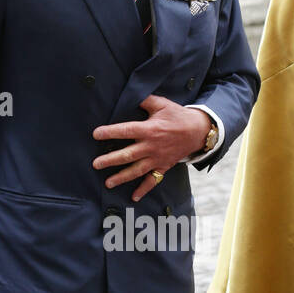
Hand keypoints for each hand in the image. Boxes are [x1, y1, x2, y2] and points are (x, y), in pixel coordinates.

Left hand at [92, 96, 210, 201]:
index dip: (110, 132)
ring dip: (122, 177)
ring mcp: (157, 158)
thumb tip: (129, 95)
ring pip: (137, 170)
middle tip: (96, 164)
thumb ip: (145, 100)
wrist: (198, 131)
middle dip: (111, 160)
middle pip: (128, 155)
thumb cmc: (177, 116)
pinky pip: (153, 180)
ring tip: (108, 183)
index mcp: (150, 129)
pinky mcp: (163, 166)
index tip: (96, 134)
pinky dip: (144, 189)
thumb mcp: (162, 104)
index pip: (126, 131)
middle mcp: (152, 146)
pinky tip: (133, 197)